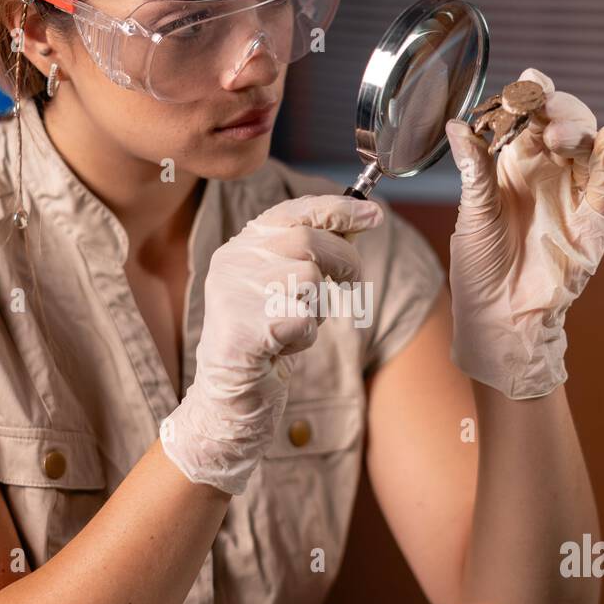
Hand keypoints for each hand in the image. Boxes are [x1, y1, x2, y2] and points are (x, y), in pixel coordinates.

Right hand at [161, 194, 382, 492]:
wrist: (229, 394)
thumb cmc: (264, 338)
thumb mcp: (283, 288)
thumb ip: (311, 255)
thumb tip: (361, 221)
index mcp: (240, 247)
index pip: (292, 211)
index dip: (338, 209)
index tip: (374, 213)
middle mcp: (233, 263)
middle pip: (308, 242)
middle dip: (344, 261)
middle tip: (352, 282)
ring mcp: (235, 295)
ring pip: (309, 280)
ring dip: (319, 308)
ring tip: (297, 325)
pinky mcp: (244, 329)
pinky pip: (303, 320)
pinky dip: (306, 337)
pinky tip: (284, 348)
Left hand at [445, 68, 603, 398]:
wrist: (501, 320)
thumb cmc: (481, 270)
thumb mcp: (473, 215)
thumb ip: (474, 169)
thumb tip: (458, 123)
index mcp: (511, 165)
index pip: (524, 117)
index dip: (526, 96)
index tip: (523, 84)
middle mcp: (544, 172)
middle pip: (559, 120)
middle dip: (551, 107)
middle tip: (536, 107)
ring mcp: (571, 192)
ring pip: (585, 143)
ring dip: (575, 127)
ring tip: (556, 134)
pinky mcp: (593, 217)